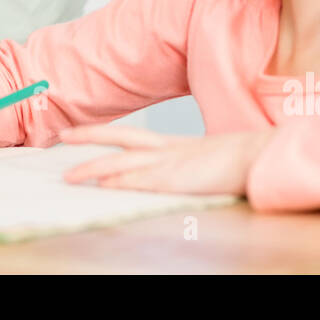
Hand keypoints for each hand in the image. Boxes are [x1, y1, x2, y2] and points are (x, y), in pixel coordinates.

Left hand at [59, 125, 273, 195]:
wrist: (256, 156)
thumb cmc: (237, 161)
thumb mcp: (202, 160)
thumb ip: (182, 165)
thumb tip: (171, 175)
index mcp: (171, 143)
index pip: (129, 134)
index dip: (102, 133)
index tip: (80, 133)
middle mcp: (165, 149)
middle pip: (119, 136)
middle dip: (89, 136)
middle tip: (63, 137)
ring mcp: (168, 163)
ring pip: (121, 162)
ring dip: (93, 168)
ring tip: (69, 176)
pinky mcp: (174, 179)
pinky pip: (140, 181)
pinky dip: (119, 183)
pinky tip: (102, 186)